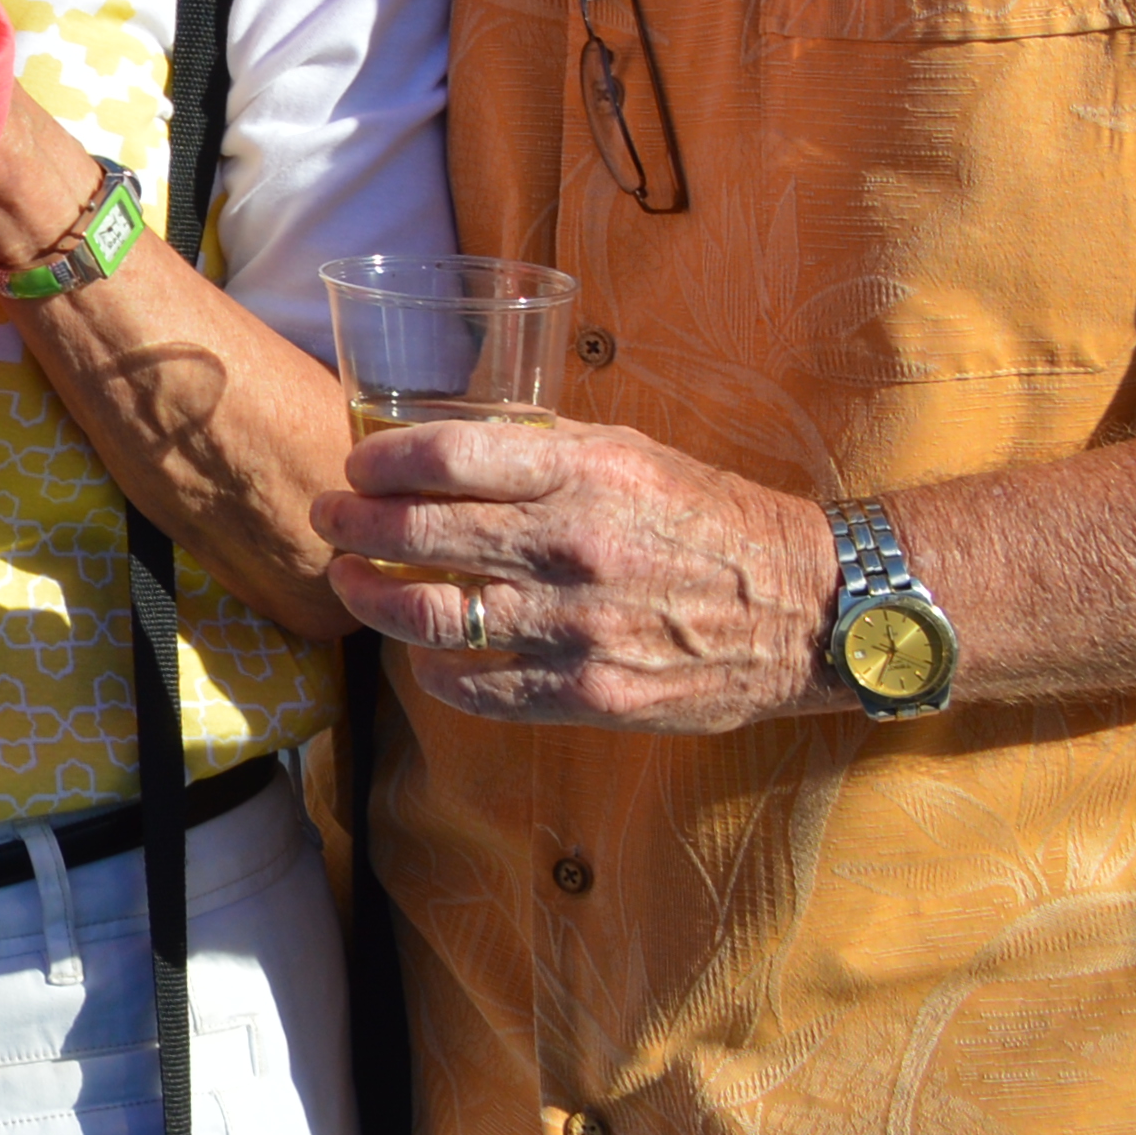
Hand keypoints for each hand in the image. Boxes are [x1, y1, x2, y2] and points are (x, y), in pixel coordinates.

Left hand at [320, 416, 843, 729]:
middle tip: (329, 520)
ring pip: (431, 615)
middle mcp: (572, 546)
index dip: (378, 461)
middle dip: (352, 525)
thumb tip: (443, 442)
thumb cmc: (708, 518)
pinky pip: (478, 687)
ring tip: (351, 583)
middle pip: (418, 533)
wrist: (806, 608)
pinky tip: (420, 654)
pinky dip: (432, 670)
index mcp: (582, 473)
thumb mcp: (629, 453)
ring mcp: (578, 626)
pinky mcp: (591, 692)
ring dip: (372, 599)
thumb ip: (540, 449)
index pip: (444, 455)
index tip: (354, 466)